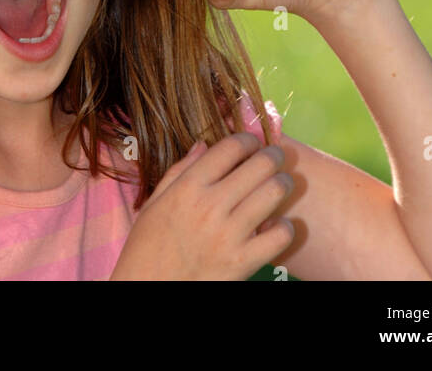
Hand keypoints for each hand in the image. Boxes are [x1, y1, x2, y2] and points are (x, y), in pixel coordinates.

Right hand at [109, 132, 294, 280]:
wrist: (147, 291)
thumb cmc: (147, 248)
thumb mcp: (154, 203)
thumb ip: (179, 170)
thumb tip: (204, 144)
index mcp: (189, 187)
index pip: (230, 147)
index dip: (247, 139)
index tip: (252, 142)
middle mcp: (211, 206)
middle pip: (260, 164)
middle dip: (273, 155)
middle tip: (275, 157)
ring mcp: (229, 235)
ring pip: (274, 193)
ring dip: (283, 184)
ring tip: (281, 185)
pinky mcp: (242, 263)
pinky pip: (279, 236)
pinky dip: (284, 227)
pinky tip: (277, 225)